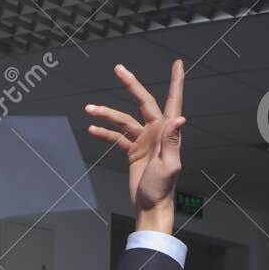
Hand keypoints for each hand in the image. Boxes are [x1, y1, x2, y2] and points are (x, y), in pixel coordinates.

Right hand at [85, 59, 185, 233]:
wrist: (150, 206)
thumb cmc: (162, 189)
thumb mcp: (169, 165)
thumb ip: (171, 141)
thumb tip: (179, 118)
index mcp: (168, 132)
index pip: (173, 101)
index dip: (176, 82)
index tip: (178, 63)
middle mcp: (157, 132)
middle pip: (143, 102)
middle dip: (131, 85)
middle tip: (119, 69)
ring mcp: (144, 140)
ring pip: (123, 120)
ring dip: (106, 115)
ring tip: (89, 109)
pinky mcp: (133, 151)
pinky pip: (117, 137)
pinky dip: (105, 132)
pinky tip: (92, 129)